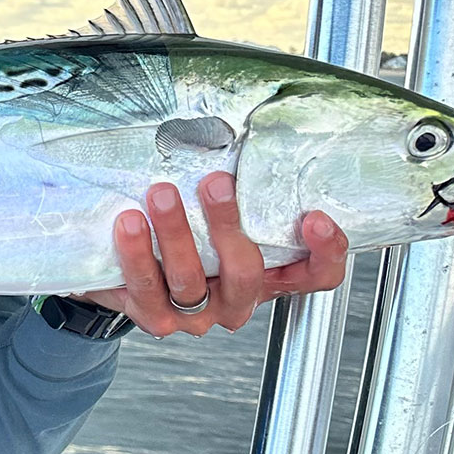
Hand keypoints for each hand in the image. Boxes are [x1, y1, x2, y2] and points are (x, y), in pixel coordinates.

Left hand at [80, 172, 347, 337]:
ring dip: (176, 234)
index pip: (315, 276)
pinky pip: (145, 289)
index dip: (325, 253)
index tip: (314, 217)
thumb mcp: (223, 217)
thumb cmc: (187, 237)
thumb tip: (234, 136)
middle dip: (228, 226)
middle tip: (214, 184)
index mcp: (268, 277)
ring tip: (162, 194)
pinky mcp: (155, 318)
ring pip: (190, 281)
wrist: (128, 271)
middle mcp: (236, 301)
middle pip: (245, 274)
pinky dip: (137, 254)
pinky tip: (129, 223)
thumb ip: (241, 192)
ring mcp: (197, 315)